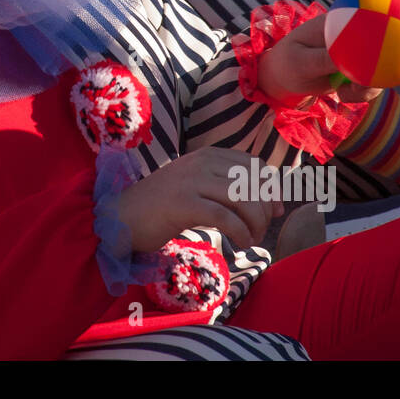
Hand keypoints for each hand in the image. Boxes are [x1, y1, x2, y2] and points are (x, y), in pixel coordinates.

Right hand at [117, 146, 283, 251]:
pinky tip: (240, 243)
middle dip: (265, 209)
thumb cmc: (163, 206)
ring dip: (256, 223)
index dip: (271, 189)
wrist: (122, 216)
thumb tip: (276, 205)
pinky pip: (225, 216)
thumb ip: (231, 188)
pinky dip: (241, 232)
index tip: (273, 212)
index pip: (256, 166)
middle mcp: (201, 162)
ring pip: (243, 198)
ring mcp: (191, 181)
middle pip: (253, 182)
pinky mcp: (183, 203)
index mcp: (207, 155)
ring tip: (251, 238)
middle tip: (260, 231)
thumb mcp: (198, 187)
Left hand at [257, 16, 381, 106]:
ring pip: (379, 66)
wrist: (285, 78)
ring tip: (345, 94)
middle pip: (379, 45)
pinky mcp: (358, 68)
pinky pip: (372, 80)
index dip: (378, 34)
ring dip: (369, 84)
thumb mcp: (300, 62)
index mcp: (336, 22)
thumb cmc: (287, 64)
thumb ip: (324, 59)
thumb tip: (350, 57)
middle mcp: (350, 34)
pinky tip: (343, 96)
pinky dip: (364, 92)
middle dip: (378, 67)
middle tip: (359, 86)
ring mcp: (356, 52)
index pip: (364, 22)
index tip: (372, 58)